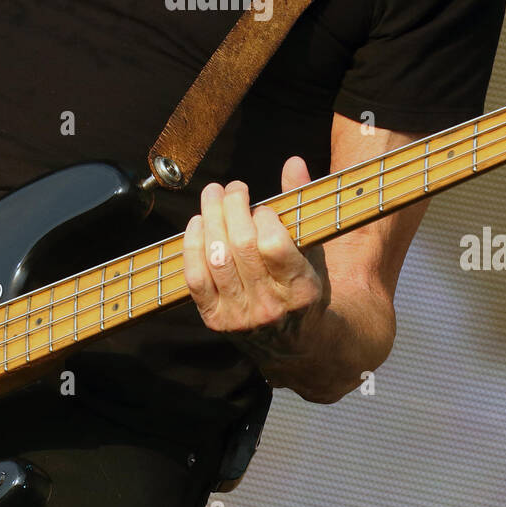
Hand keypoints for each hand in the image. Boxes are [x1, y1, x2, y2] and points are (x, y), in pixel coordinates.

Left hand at [182, 156, 327, 347]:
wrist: (297, 345)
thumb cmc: (304, 288)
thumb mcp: (313, 250)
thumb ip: (300, 205)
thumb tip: (292, 162)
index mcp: (300, 289)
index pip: (273, 245)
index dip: (263, 217)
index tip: (263, 207)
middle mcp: (269, 306)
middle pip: (240, 246)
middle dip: (233, 206)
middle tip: (234, 187)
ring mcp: (239, 316)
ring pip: (215, 257)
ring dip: (210, 218)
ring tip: (213, 195)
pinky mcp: (215, 320)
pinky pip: (194, 277)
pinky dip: (191, 245)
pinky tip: (198, 222)